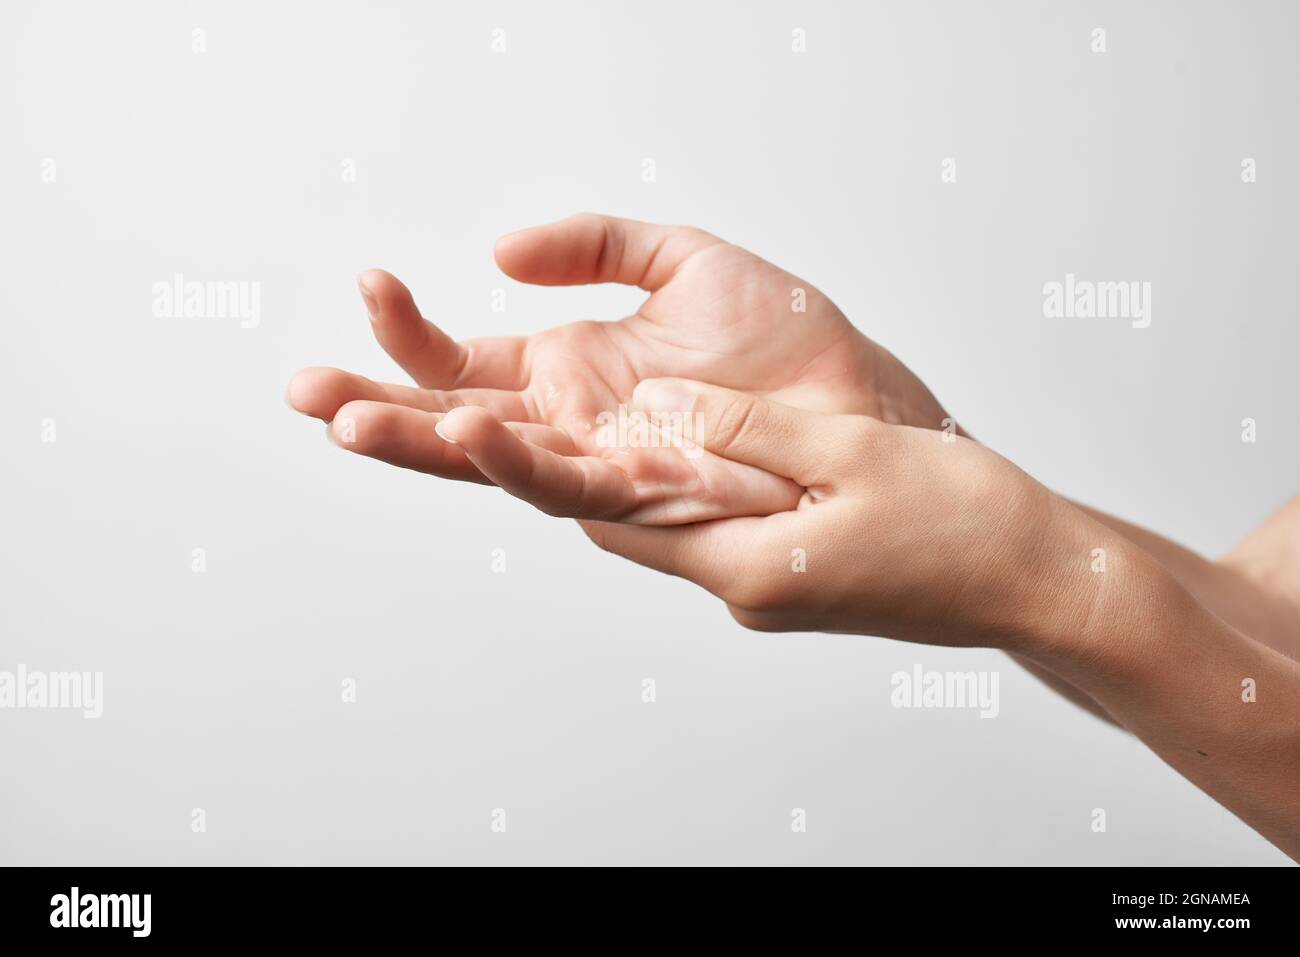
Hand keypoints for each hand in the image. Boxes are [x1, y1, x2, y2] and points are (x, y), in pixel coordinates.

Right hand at [287, 213, 952, 522]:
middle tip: (301, 394)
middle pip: (453, 425)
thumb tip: (500, 250)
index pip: (463, 361)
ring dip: (420, 445)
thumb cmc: (785, 344)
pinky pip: (568, 483)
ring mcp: (603, 467)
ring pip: (494, 464)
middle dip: (376, 411)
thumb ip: (594, 245)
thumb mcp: (683, 262)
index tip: (369, 283)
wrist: (863, 401)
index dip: (409, 333)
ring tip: (350, 424)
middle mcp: (571, 429)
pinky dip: (513, 462)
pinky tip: (466, 435)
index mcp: (568, 374)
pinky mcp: (649, 495)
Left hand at [580, 378, 1082, 647]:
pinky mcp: (797, 579)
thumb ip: (748, 428)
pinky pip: (721, 527)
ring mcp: (772, 589)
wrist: (1041, 582)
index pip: (616, 522)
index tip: (499, 419)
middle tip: (534, 404)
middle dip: (583, 469)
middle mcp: (746, 589)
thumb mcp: (851, 453)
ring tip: (601, 409)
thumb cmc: (966, 523)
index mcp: (749, 567)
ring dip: (640, 474)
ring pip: (676, 526)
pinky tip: (695, 439)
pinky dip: (696, 483)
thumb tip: (661, 402)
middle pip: (634, 529)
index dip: (553, 469)